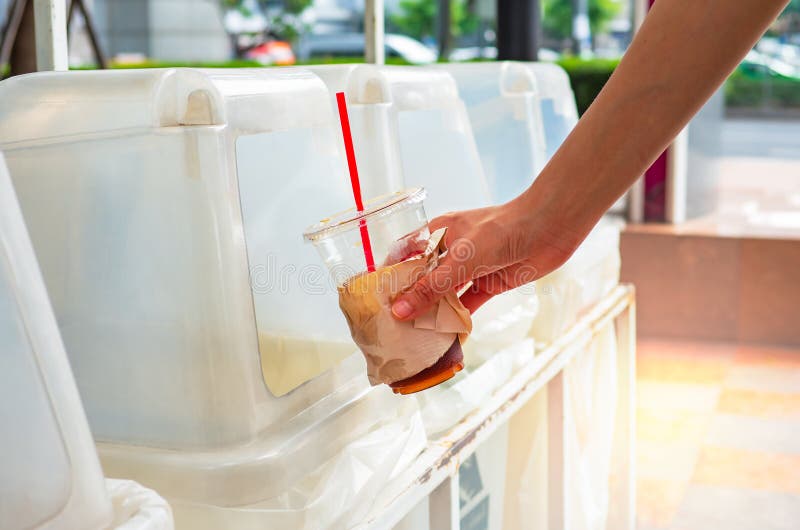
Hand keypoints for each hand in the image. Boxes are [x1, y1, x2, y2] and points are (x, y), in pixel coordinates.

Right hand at [390, 194, 583, 320]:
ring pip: (444, 294)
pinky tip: (445, 336)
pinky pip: (467, 304)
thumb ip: (432, 288)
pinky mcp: (488, 283)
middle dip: (409, 299)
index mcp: (438, 233)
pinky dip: (458, 319)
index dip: (390, 274)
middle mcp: (450, 250)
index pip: (405, 253)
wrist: (549, 228)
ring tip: (413, 336)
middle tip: (391, 324)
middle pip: (423, 278)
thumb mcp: (461, 259)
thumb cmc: (502, 230)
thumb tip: (401, 311)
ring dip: (432, 312)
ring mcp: (470, 268)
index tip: (375, 298)